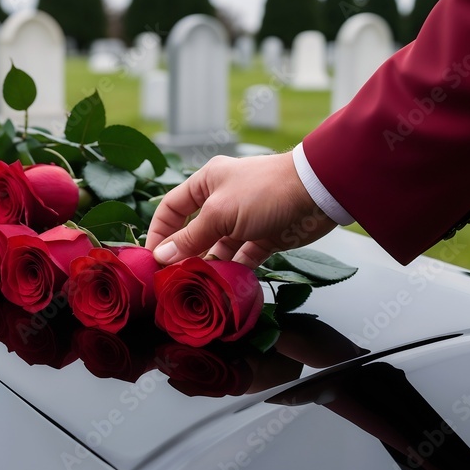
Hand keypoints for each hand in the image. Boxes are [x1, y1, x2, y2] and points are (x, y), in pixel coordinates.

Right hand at [145, 152, 336, 267]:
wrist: (317, 193)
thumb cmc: (264, 192)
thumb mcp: (220, 213)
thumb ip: (190, 238)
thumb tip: (161, 257)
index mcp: (207, 182)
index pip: (172, 208)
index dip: (159, 232)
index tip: (151, 259)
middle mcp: (223, 200)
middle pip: (194, 231)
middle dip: (184, 255)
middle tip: (173, 280)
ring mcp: (244, 220)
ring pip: (218, 247)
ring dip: (209, 266)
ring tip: (198, 287)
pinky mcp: (264, 237)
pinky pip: (242, 257)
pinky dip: (234, 270)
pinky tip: (225, 286)